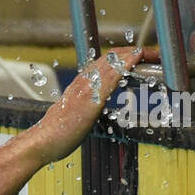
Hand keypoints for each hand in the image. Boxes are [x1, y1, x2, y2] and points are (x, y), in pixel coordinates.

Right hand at [26, 47, 159, 164]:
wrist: (40, 143)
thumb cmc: (56, 135)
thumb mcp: (73, 116)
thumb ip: (84, 108)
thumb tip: (90, 110)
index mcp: (79, 85)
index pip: (104, 62)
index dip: (123, 56)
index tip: (140, 57)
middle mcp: (83, 82)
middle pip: (111, 57)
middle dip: (134, 52)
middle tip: (154, 54)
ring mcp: (86, 88)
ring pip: (112, 61)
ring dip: (134, 54)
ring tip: (152, 53)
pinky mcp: (91, 98)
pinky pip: (111, 75)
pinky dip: (125, 63)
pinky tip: (137, 57)